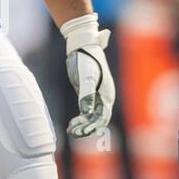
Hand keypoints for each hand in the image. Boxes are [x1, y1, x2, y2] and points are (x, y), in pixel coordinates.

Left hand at [61, 14, 115, 136]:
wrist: (83, 45)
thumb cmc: (86, 59)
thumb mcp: (86, 76)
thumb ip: (86, 94)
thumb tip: (86, 113)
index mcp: (107, 94)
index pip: (103, 116)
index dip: (93, 126)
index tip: (82, 131)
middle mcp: (104, 97)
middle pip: (98, 119)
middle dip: (87, 128)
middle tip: (74, 133)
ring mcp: (96, 96)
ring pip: (92, 117)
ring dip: (83, 125)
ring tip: (71, 131)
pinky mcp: (88, 94)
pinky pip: (86, 111)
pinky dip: (80, 119)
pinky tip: (71, 124)